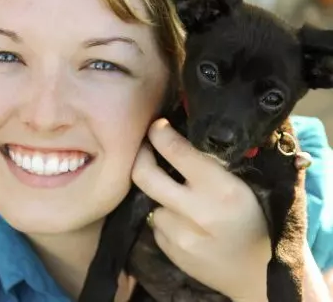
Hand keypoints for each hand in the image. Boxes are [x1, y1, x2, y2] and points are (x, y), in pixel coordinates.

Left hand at [132, 118, 270, 301]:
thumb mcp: (244, 185)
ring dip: (159, 193)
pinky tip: (184, 221)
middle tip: (146, 147)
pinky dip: (165, 216)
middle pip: (144, 175)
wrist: (257, 272)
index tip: (157, 126)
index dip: (159, 133)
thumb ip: (212, 163)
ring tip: (179, 197)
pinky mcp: (171, 253)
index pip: (176, 152)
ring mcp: (180, 236)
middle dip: (140, 155)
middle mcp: (196, 212)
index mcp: (220, 189)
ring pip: (150, 201)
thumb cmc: (257, 220)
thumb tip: (178, 136)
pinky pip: (156, 224)